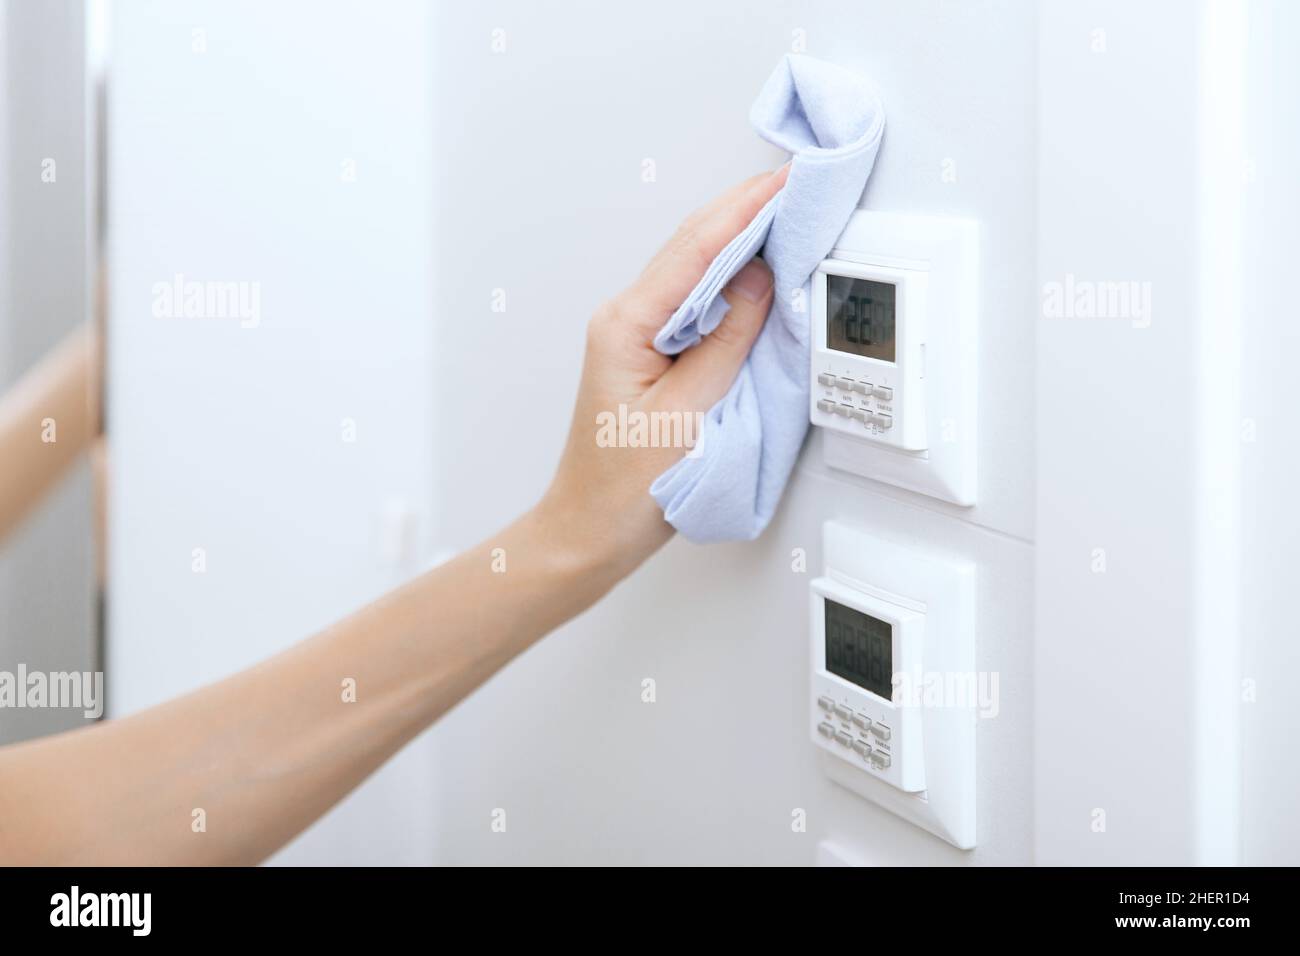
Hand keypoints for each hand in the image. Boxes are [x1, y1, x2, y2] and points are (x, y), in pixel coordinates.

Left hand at [537, 165, 788, 578]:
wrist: (591, 532)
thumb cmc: (625, 488)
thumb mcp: (687, 414)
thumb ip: (726, 342)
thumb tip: (760, 277)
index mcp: (626, 324)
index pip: (696, 249)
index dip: (746, 209)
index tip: (788, 179)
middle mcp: (626, 318)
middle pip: (693, 246)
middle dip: (747, 210)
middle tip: (799, 182)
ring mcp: (637, 335)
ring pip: (695, 270)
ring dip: (741, 239)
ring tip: (788, 212)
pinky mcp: (654, 355)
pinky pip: (697, 302)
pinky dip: (732, 278)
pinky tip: (758, 270)